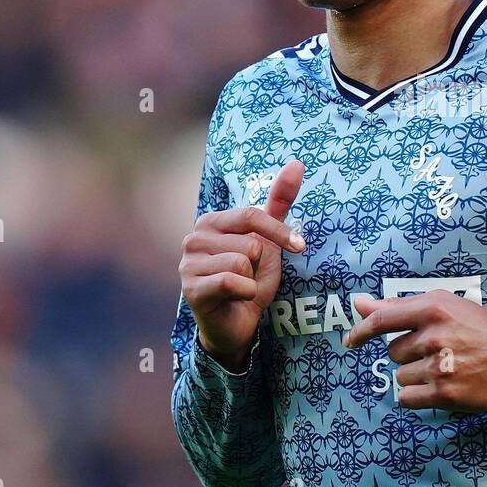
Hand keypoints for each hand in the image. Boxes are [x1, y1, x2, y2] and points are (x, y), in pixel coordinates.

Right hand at [179, 160, 306, 371]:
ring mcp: (187, 264)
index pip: (253, 215)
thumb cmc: (251, 278)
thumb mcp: (269, 240)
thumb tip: (298, 163)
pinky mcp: (190, 289)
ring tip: (241, 287)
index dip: (280, 233)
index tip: (299, 246)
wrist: (238, 323)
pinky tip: (236, 298)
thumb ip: (279, 203)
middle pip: (250, 242)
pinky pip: (231, 281)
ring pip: (241, 262)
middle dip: (259, 265)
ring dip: (252, 280)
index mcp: (211, 221)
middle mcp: (193, 238)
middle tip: (248, 276)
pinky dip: (245, 292)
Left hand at [343, 291, 486, 411]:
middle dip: (409, 353)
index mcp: (433, 309)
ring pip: (400, 376)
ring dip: (415, 375)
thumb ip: (398, 306)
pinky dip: (416, 395)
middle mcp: (434, 336)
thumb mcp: (443, 305)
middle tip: (438, 350)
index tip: (350, 341)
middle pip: (393, 352)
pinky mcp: (445, 393)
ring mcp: (439, 367)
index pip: (383, 319)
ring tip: (444, 367)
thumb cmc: (478, 327)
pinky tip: (438, 387)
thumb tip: (358, 302)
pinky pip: (406, 398)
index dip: (361, 331)